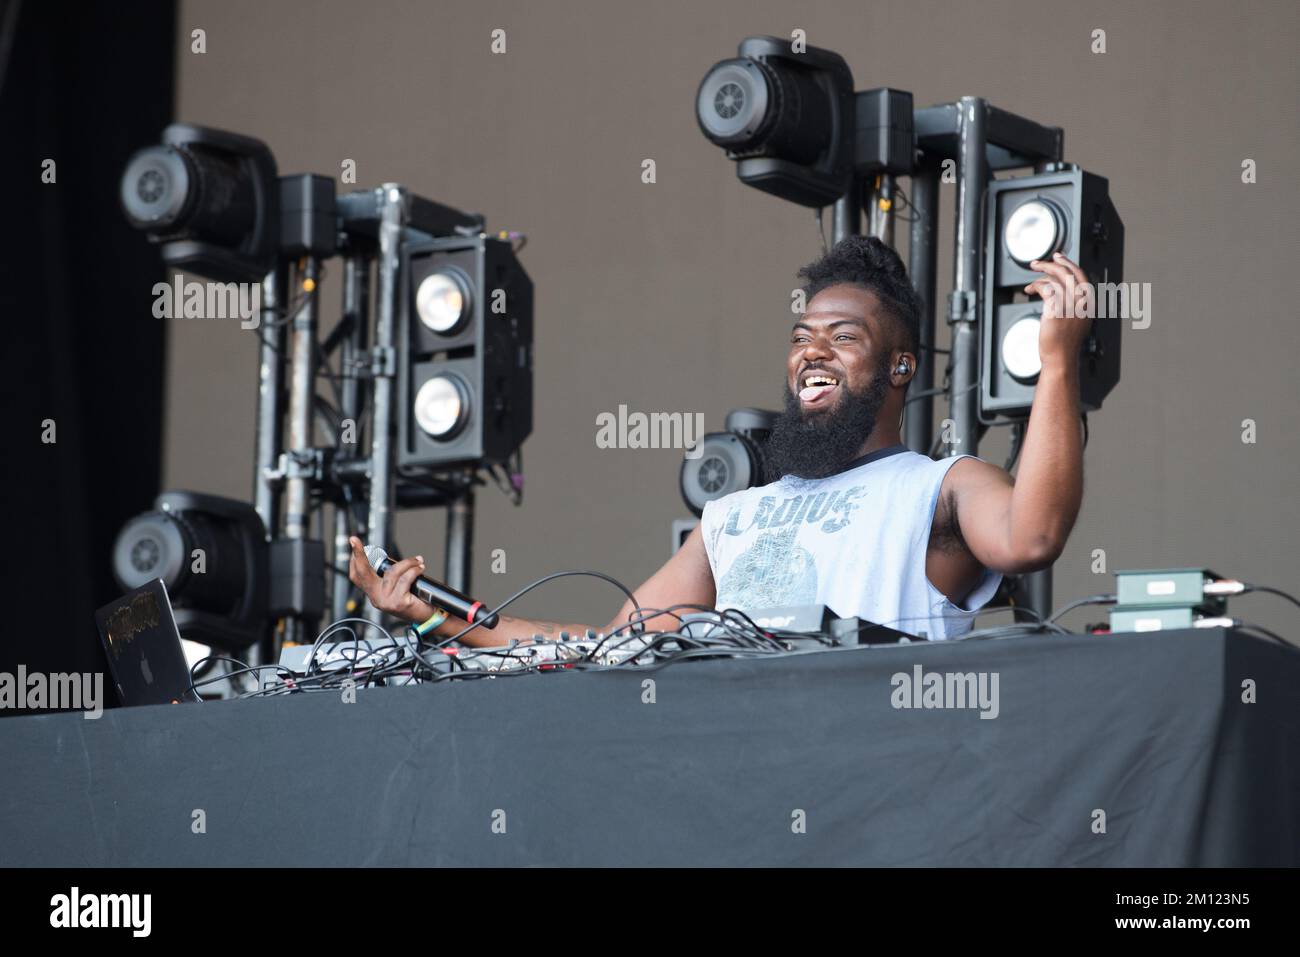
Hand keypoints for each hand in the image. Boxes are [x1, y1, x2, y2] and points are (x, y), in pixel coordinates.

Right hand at [346, 536, 436, 621]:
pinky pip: (405, 579)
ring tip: (418, 561)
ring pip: (392, 573)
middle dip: (358, 555)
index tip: (353, 543)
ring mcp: (386, 601)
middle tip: (355, 540)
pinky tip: (420, 568)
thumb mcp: (398, 588)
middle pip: (363, 574)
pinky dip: (414, 570)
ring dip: (407, 563)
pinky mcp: (398, 603)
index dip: (354, 559)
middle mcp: (376, 598)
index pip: (358, 576)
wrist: (430, 616)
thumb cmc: (416, 600)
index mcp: (374, 593)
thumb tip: (389, 559)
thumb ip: (390, 577)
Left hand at [1025, 252, 1091, 369]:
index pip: (1080, 274)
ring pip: (1054, 279)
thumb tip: (1059, 287)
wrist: (1060, 358)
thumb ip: (1074, 303)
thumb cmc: (1065, 342)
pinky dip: (1035, 286)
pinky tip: (1029, 290)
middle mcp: (1082, 301)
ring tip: (1030, 282)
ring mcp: (1070, 304)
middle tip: (1036, 263)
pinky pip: (1045, 288)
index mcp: (1089, 302)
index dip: (1067, 263)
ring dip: (1039, 277)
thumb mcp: (1076, 320)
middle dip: (1050, 264)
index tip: (1057, 257)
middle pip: (1067, 272)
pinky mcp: (1056, 309)